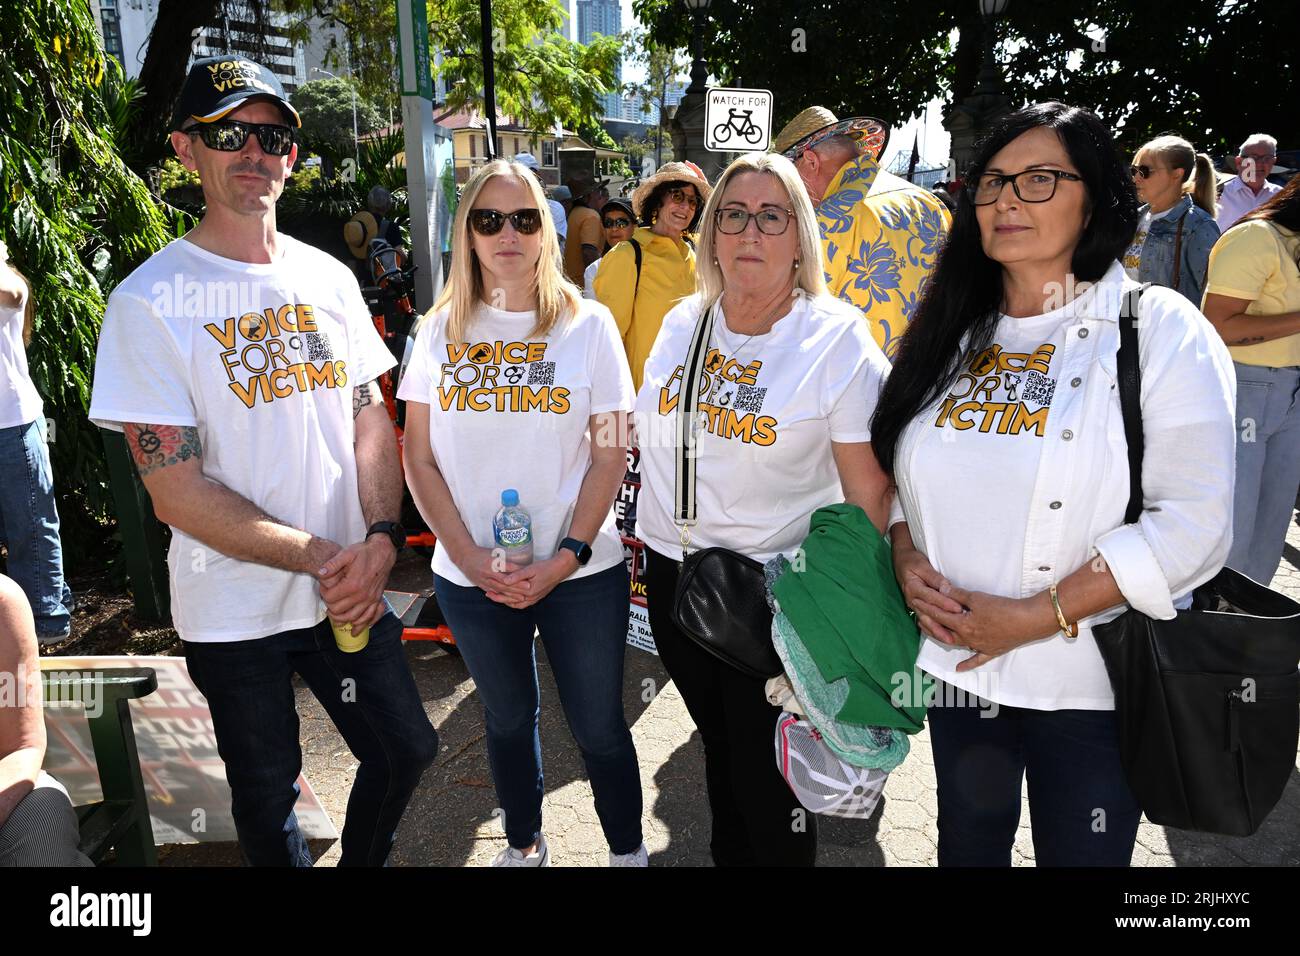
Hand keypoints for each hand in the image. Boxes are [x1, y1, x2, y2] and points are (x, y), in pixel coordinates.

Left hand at [317, 536, 396, 628]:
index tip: (323, 589)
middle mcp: (362, 595)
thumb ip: (332, 564)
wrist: (383, 551)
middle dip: (330, 608)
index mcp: (353, 585)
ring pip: (353, 618)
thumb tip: (320, 573)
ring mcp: (371, 599)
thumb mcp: (346, 553)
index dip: (323, 594)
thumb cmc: (365, 552)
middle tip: (328, 601)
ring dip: (342, 620)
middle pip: (340, 612)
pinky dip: (363, 625)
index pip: (331, 599)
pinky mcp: (377, 600)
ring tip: (335, 618)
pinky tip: (355, 629)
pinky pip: (371, 617)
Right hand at [457, 546, 532, 602]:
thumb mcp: (494, 553)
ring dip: (511, 594)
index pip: (507, 567)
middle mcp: (488, 572)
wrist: (465, 558)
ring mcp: (484, 580)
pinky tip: (509, 600)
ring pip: (499, 589)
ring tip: (522, 597)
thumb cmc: (481, 553)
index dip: (518, 572)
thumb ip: (505, 560)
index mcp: (492, 562)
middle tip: (529, 587)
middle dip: (517, 585)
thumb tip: (520, 566)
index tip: (528, 575)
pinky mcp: (482, 585)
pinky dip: (502, 597)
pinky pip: (493, 593)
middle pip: (505, 581)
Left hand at [493, 553, 578, 609]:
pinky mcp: (536, 597)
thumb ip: (517, 575)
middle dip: (498, 598)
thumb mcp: (531, 569)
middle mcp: (531, 598)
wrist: (560, 569)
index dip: (497, 591)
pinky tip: (509, 598)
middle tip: (487, 594)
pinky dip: (513, 602)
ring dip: (505, 601)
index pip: (509, 594)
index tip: (488, 587)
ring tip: (495, 597)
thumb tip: (504, 581)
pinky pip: (522, 603)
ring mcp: (534, 599)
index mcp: (529, 592)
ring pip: (516, 604)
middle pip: (510, 601)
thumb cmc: (546, 568)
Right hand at [893, 543, 964, 644]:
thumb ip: (935, 577)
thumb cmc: (913, 561)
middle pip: (928, 614)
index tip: (958, 609)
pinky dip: (931, 630)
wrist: (901, 561)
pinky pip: (923, 621)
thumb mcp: (923, 565)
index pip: (932, 597)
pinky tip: (940, 637)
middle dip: (942, 625)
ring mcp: (913, 605)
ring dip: (937, 632)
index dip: (946, 603)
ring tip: (949, 641)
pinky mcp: (916, 607)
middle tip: (957, 632)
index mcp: (913, 587)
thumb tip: (946, 588)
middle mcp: (912, 599)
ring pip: (926, 621)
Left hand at [919, 587, 1057, 671]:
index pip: (939, 615)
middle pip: (944, 631)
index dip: (926, 607)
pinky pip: (977, 659)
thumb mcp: (977, 597)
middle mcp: (968, 638)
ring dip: (944, 638)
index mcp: (963, 625)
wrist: (1029, 621)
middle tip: (918, 617)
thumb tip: (941, 590)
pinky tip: (958, 668)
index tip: (916, 601)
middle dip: (930, 623)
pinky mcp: (992, 651)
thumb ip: (958, 595)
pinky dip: (967, 664)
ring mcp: (979, 646)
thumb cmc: (1003, 608)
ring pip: (956, 643)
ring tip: (932, 634)